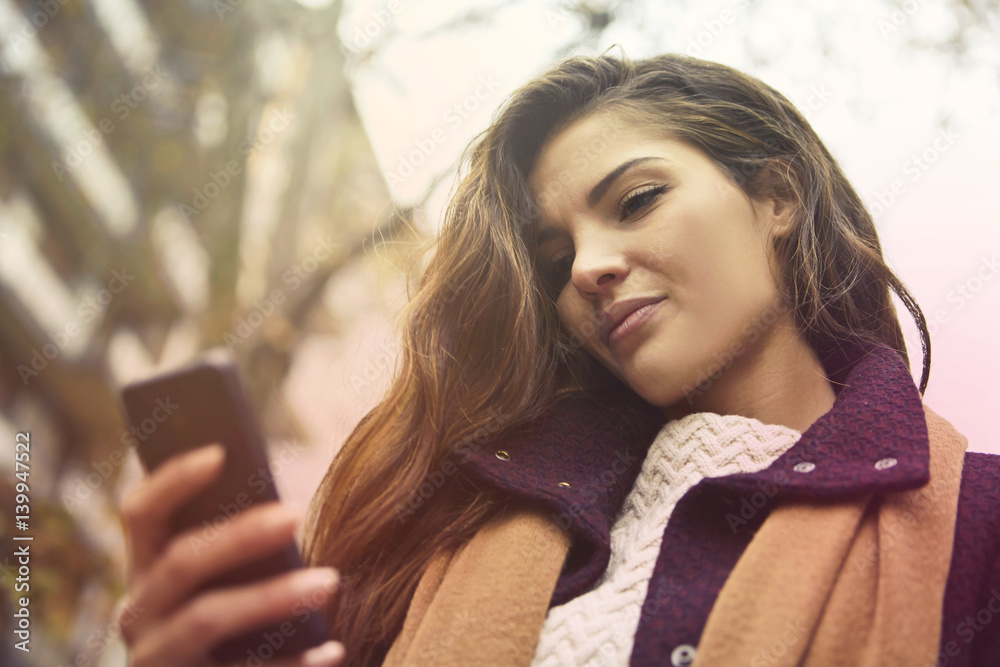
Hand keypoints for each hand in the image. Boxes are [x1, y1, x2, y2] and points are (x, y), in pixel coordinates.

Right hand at [117, 443, 344, 665]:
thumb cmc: (230, 633)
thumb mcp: (220, 587)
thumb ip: (236, 552)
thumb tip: (287, 510)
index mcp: (146, 572)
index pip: (142, 513)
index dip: (174, 480)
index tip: (221, 452)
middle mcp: (139, 613)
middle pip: (181, 561)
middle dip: (239, 534)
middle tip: (295, 514)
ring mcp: (156, 658)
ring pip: (208, 616)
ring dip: (271, 597)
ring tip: (329, 581)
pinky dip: (291, 664)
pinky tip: (333, 650)